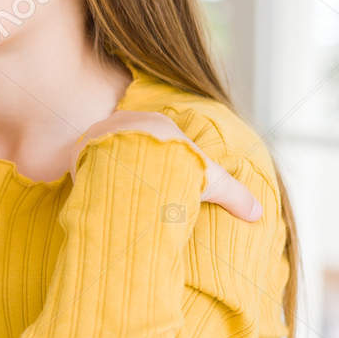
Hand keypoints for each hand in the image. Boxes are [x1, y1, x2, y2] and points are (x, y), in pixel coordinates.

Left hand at [69, 110, 263, 221]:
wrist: (134, 164)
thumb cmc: (173, 166)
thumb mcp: (209, 180)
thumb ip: (233, 195)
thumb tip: (259, 214)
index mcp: (153, 123)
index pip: (155, 139)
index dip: (159, 160)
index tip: (160, 180)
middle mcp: (123, 124)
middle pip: (127, 146)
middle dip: (131, 167)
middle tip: (137, 191)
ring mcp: (99, 137)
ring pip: (104, 156)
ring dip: (109, 174)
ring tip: (117, 198)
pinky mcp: (79, 154)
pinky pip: (84, 168)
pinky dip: (91, 182)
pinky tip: (99, 197)